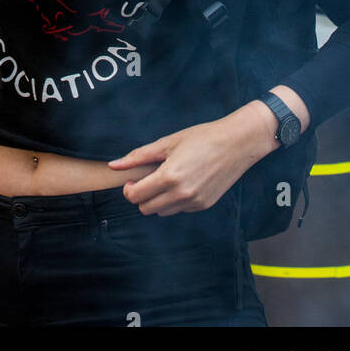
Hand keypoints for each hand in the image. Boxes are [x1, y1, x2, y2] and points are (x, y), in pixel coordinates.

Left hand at [108, 107, 275, 216]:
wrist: (235, 144)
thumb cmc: (201, 138)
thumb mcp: (167, 143)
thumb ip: (138, 156)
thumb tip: (114, 165)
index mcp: (169, 177)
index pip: (136, 196)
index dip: (128, 189)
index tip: (131, 180)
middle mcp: (181, 194)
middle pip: (146, 208)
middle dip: (141, 195)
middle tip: (146, 179)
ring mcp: (194, 202)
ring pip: (162, 212)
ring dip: (157, 200)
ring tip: (166, 179)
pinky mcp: (204, 205)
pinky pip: (179, 209)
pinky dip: (174, 200)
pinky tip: (182, 182)